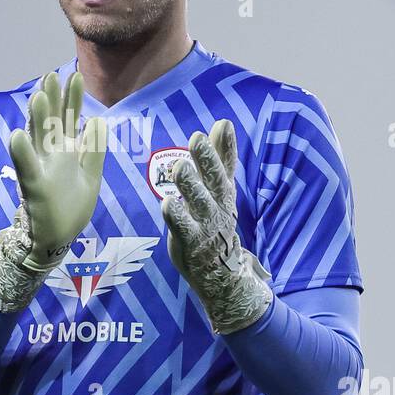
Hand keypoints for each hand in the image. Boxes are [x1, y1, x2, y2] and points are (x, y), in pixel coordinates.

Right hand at [10, 70, 107, 271]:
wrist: (54, 240)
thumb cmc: (70, 208)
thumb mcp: (91, 177)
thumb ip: (93, 150)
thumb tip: (97, 119)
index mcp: (64, 152)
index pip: (68, 120)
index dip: (72, 99)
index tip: (75, 75)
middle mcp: (49, 157)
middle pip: (49, 122)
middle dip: (51, 99)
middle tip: (51, 75)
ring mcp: (40, 170)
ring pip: (37, 140)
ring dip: (35, 119)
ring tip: (37, 96)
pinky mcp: (34, 188)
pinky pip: (27, 169)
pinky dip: (22, 153)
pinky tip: (16, 135)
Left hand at [161, 118, 272, 334]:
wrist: (221, 272)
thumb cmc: (214, 222)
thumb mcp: (220, 190)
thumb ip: (220, 159)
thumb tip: (223, 123)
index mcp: (224, 192)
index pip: (227, 166)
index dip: (226, 147)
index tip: (222, 124)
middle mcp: (218, 206)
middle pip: (215, 181)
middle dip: (207, 160)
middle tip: (196, 138)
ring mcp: (205, 225)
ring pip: (200, 203)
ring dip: (191, 185)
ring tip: (180, 166)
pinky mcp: (190, 242)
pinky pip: (183, 228)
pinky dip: (176, 216)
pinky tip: (167, 202)